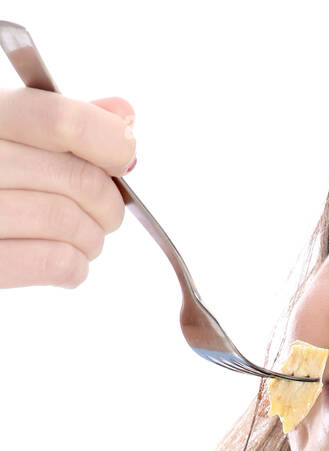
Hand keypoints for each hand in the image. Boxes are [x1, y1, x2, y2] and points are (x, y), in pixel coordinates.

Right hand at [0, 87, 135, 287]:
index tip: (123, 154)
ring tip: (84, 238)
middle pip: (77, 178)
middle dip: (108, 202)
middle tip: (107, 212)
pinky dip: (76, 266)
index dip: (108, 139)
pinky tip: (67, 261)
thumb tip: (122, 115)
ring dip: (93, 237)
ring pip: (69, 222)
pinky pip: (56, 262)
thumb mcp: (14, 135)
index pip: (60, 121)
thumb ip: (64, 123)